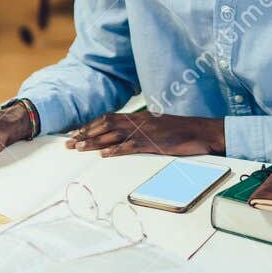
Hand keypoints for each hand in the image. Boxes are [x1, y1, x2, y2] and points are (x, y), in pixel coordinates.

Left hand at [66, 111, 224, 156]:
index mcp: (139, 117)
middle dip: (85, 134)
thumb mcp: (159, 126)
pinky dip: (116, 150)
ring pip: (113, 135)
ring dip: (94, 142)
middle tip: (68, 143)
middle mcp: (139, 122)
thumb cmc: (182, 131)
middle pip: (106, 125)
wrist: (202, 131)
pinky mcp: (153, 143)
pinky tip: (104, 155)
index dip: (91, 125)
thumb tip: (128, 136)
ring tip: (78, 148)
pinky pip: (131, 146)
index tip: (76, 132)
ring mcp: (146, 132)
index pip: (109, 118)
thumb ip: (142, 129)